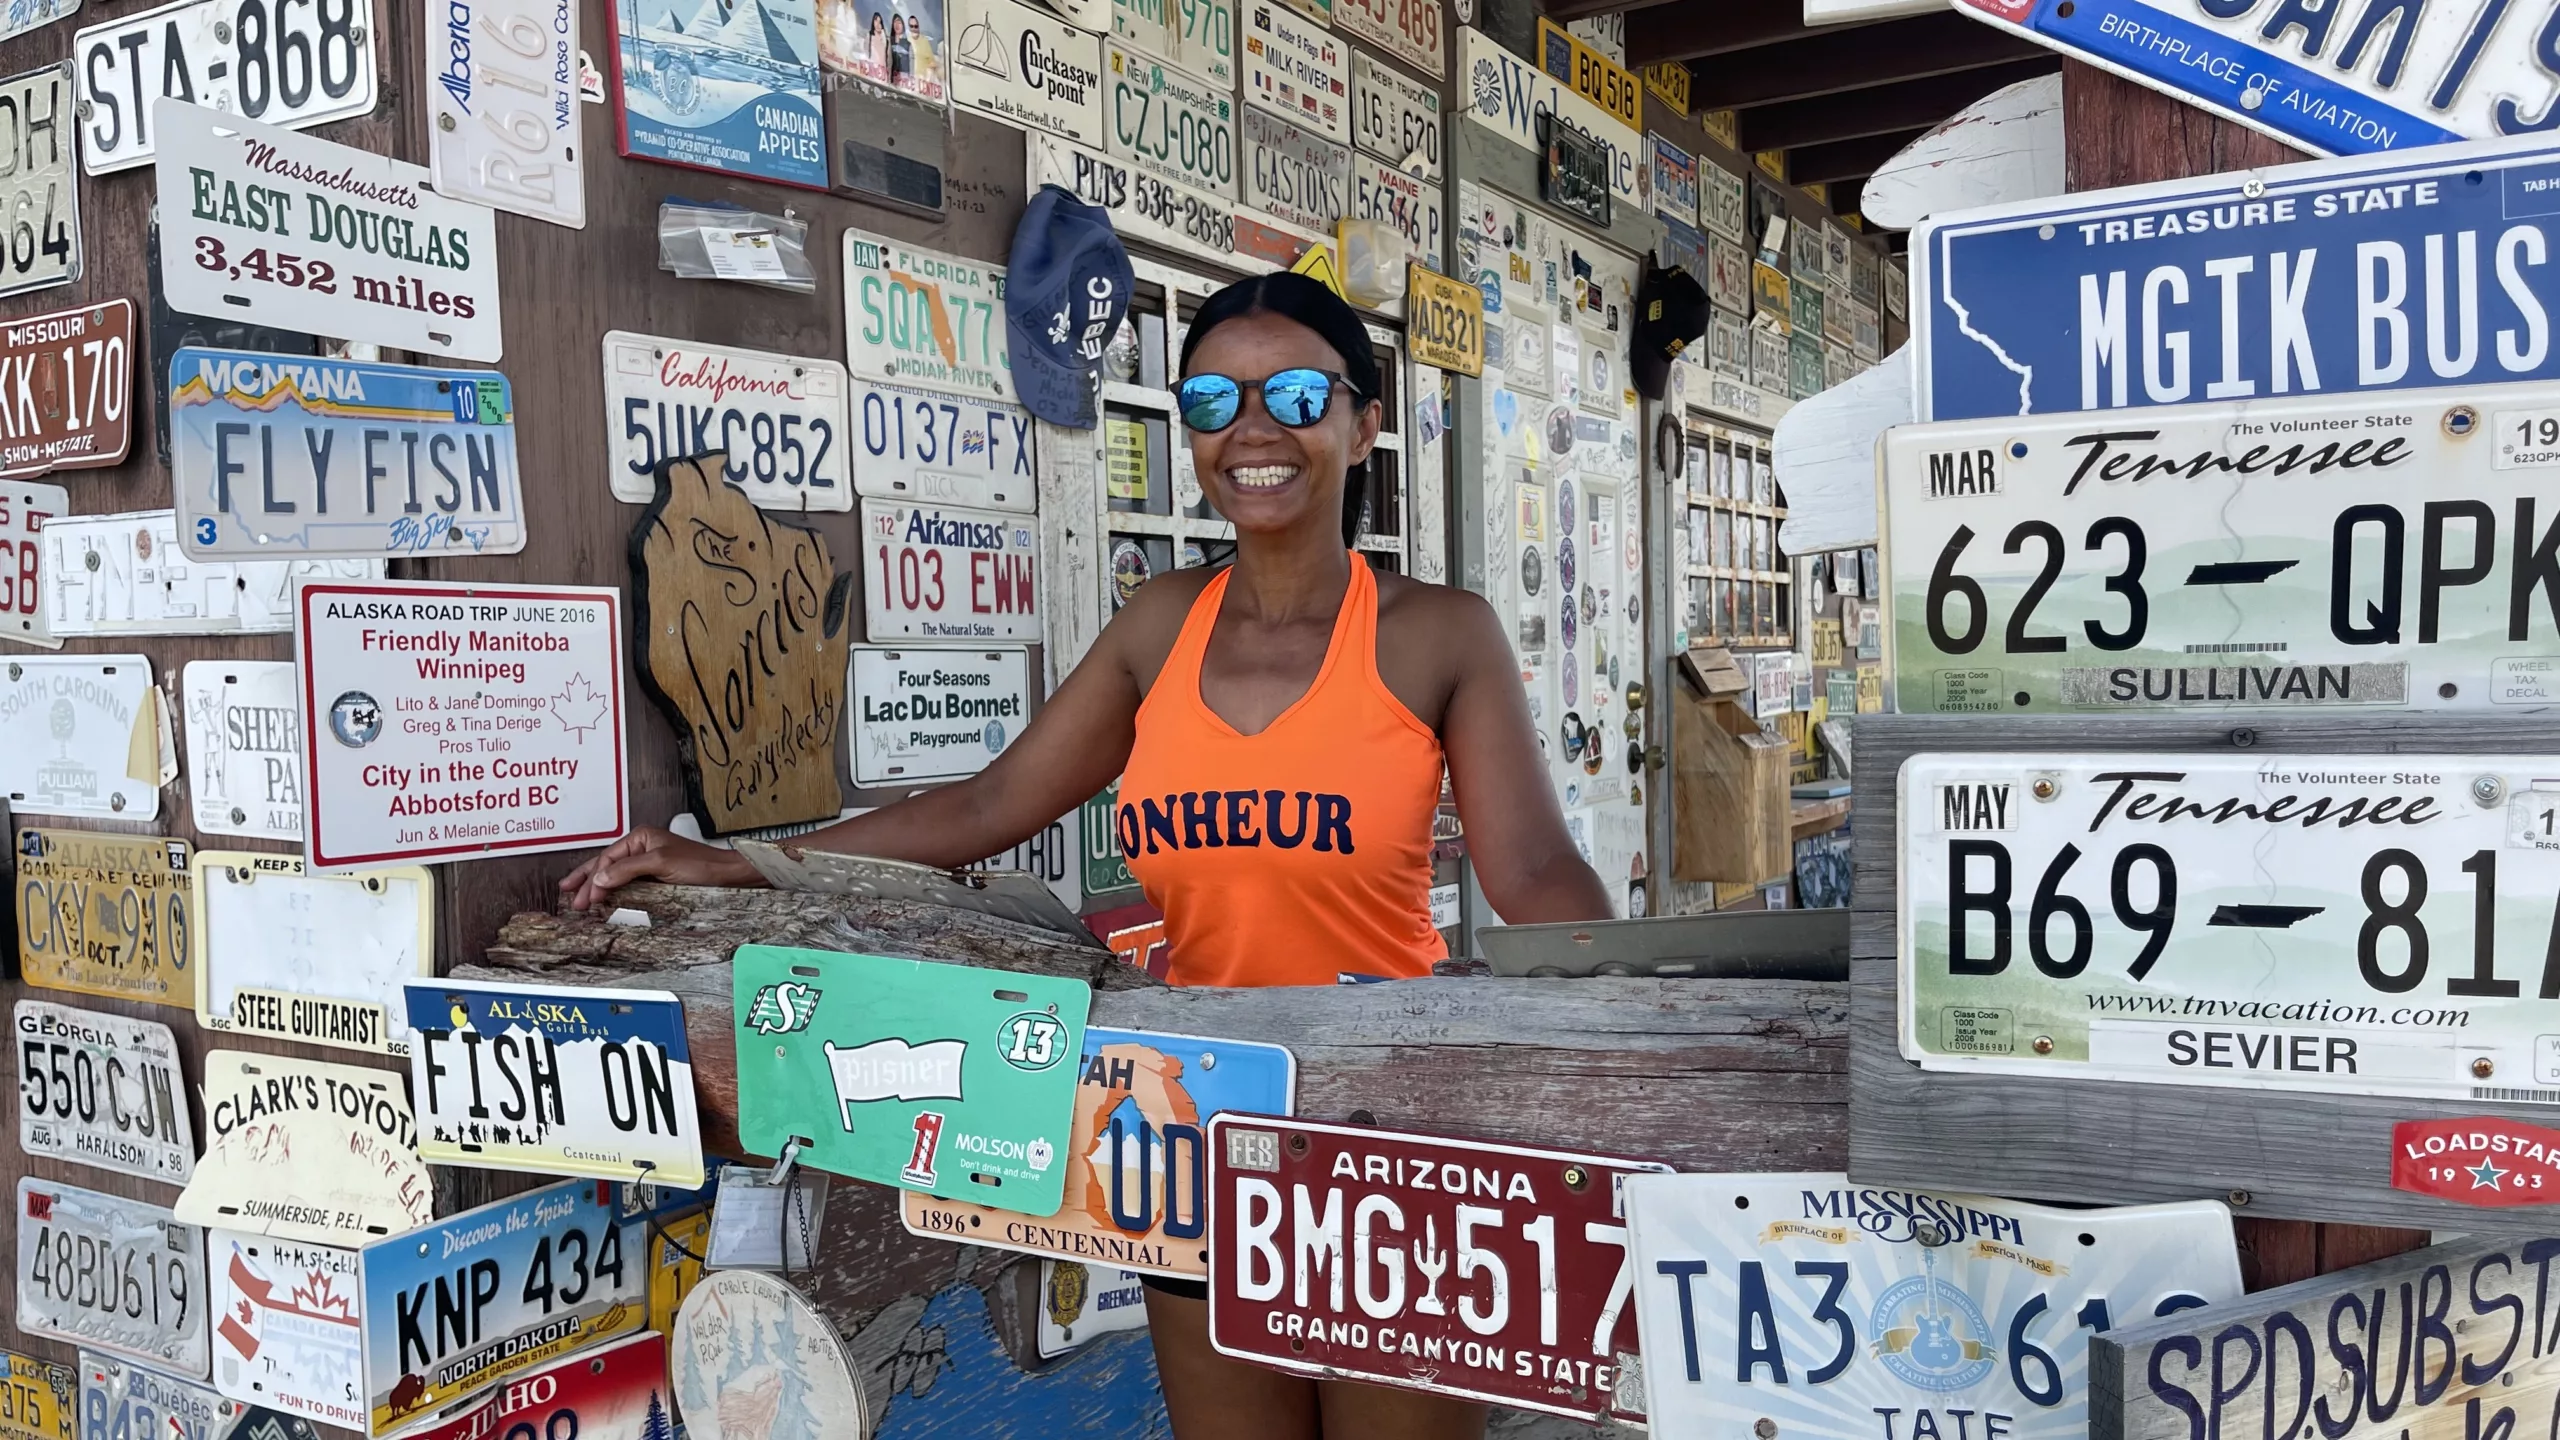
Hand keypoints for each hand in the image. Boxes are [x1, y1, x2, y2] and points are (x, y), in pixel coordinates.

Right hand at [558, 827, 765, 911]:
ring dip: (596, 887)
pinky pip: (627, 883)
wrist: (725, 876)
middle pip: (606, 865)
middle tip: (572, 901)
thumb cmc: (700, 864)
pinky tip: (603, 899)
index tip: (587, 898)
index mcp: (641, 837)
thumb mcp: (661, 863)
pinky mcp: (654, 877)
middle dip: (587, 882)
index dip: (595, 879)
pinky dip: (612, 892)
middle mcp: (642, 847)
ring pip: (614, 875)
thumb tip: (599, 878)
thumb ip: (628, 869)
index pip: (608, 859)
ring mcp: (647, 862)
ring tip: (578, 898)